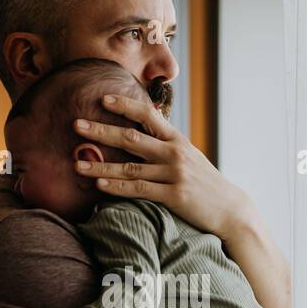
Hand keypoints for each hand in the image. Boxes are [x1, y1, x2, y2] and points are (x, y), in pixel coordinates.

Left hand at [72, 94, 260, 241]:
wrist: (230, 209)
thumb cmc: (205, 184)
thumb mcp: (189, 157)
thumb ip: (166, 144)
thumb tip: (146, 128)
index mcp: (177, 140)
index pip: (147, 115)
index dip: (125, 105)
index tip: (102, 98)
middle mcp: (174, 153)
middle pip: (131, 137)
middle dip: (101, 130)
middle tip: (76, 124)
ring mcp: (174, 174)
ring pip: (130, 167)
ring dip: (101, 165)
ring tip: (77, 165)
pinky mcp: (174, 196)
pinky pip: (140, 190)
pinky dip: (118, 187)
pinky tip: (100, 184)